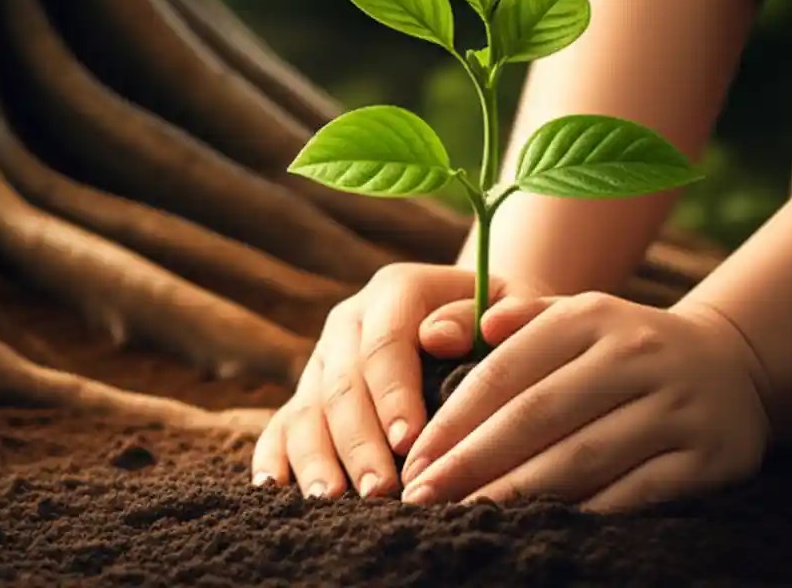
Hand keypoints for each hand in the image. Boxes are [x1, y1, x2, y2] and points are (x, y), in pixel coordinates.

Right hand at [250, 263, 542, 497]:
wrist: (475, 319)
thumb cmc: (505, 323)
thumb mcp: (517, 303)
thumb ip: (505, 312)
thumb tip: (454, 333)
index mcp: (397, 290)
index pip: (387, 343)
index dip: (394, 393)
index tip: (409, 441)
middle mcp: (349, 321)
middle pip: (343, 384)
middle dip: (358, 441)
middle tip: (379, 490)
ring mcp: (323, 359)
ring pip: (307, 409)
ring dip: (316, 457)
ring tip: (331, 501)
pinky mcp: (306, 394)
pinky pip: (281, 426)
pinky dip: (274, 458)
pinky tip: (274, 489)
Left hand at [399, 292, 772, 511]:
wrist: (729, 365)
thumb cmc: (619, 346)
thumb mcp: (571, 316)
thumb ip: (509, 316)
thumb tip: (458, 329)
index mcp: (589, 316)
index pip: (505, 371)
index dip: (454, 419)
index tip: (417, 458)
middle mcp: (635, 355)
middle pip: (536, 416)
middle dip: (472, 461)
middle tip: (425, 495)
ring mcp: (676, 406)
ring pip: (580, 458)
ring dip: (516, 492)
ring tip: (468, 513)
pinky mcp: (709, 457)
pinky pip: (633, 493)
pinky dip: (581, 512)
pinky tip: (537, 525)